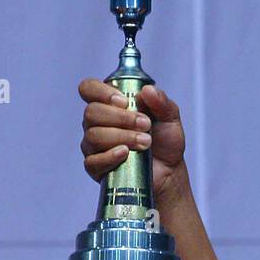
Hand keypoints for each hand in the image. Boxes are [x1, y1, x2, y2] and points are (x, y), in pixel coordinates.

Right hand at [78, 78, 186, 200]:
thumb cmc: (165, 141)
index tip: (124, 102)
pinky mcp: (96, 167)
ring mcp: (93, 145)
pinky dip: (109, 156)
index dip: (101, 92)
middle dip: (120, 118)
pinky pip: (93, 161)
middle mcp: (96, 123)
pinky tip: (125, 154)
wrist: (170, 170)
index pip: (89, 89)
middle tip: (145, 124)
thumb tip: (147, 90)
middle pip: (91, 112)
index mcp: (108, 104)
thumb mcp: (170, 117)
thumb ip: (162, 102)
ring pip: (94, 136)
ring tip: (145, 142)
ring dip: (122, 137)